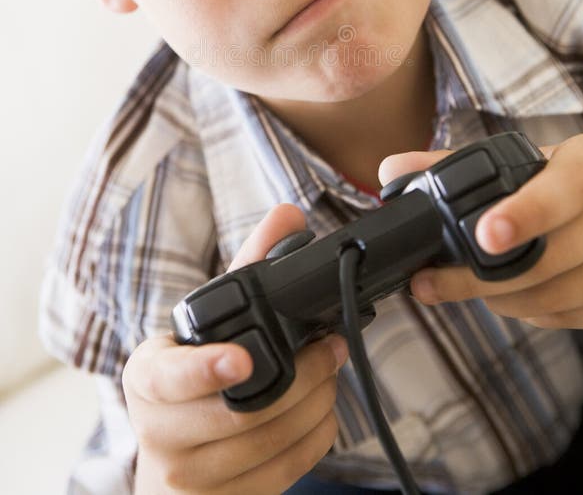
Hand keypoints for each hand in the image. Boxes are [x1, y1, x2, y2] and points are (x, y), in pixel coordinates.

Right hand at [123, 204, 347, 493]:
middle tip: (331, 347)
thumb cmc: (193, 377)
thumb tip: (289, 215)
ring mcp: (190, 475)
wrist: (174, 455)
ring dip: (317, 402)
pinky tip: (321, 409)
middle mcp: (160, 431)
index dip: (206, 369)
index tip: (243, 359)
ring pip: (270, 443)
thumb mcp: (211, 319)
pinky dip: (315, 436)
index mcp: (149, 377)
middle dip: (301, 376)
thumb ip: (249, 263)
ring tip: (331, 369)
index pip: (170, 378)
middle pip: (242, 413)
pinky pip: (284, 472)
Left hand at [379, 133, 582, 328]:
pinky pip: (573, 318)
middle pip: (551, 259)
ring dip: (502, 300)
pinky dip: (533, 312)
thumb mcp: (524, 159)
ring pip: (559, 298)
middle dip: (481, 278)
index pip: (564, 191)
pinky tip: (514, 296)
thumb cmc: (563, 178)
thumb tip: (391, 170)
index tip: (485, 236)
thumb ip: (455, 163)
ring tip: (470, 286)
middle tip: (430, 283)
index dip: (525, 215)